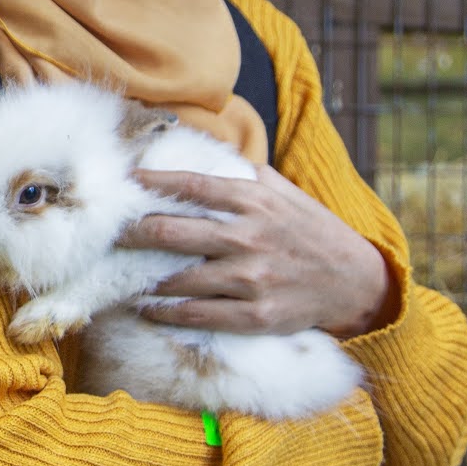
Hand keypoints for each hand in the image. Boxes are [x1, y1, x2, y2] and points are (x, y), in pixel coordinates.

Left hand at [120, 166, 395, 337]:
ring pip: (180, 278)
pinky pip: (200, 314)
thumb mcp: (283, 192)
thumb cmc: (311, 230)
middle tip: (111, 233)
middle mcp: (249, 237)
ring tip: (120, 273)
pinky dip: (167, 312)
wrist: (355, 282)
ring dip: (144, 277)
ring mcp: (252, 278)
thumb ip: (242, 174)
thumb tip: (200, 151)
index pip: (193, 185)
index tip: (127, 180)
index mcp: (254, 201)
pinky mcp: (257, 315)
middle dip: (134, 232)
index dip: (155, 181)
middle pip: (174, 232)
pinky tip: (146, 308)